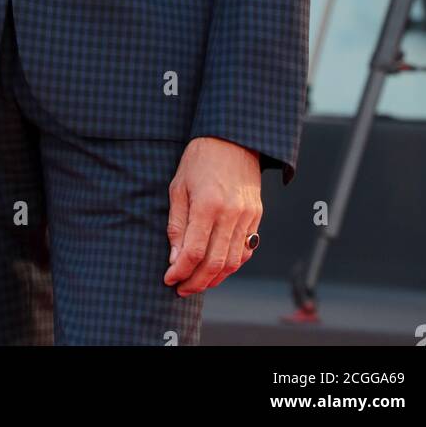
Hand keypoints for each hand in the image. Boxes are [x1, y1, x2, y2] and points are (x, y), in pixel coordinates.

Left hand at [163, 137, 261, 294]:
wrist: (232, 138)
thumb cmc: (199, 159)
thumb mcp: (178, 187)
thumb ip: (177, 224)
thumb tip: (175, 259)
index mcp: (207, 205)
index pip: (193, 252)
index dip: (179, 271)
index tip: (169, 279)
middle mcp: (230, 214)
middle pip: (215, 263)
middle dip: (196, 282)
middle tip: (181, 288)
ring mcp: (247, 216)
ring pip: (233, 262)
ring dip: (215, 278)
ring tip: (198, 282)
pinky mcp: (256, 216)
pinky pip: (246, 250)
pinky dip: (232, 265)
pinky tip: (218, 268)